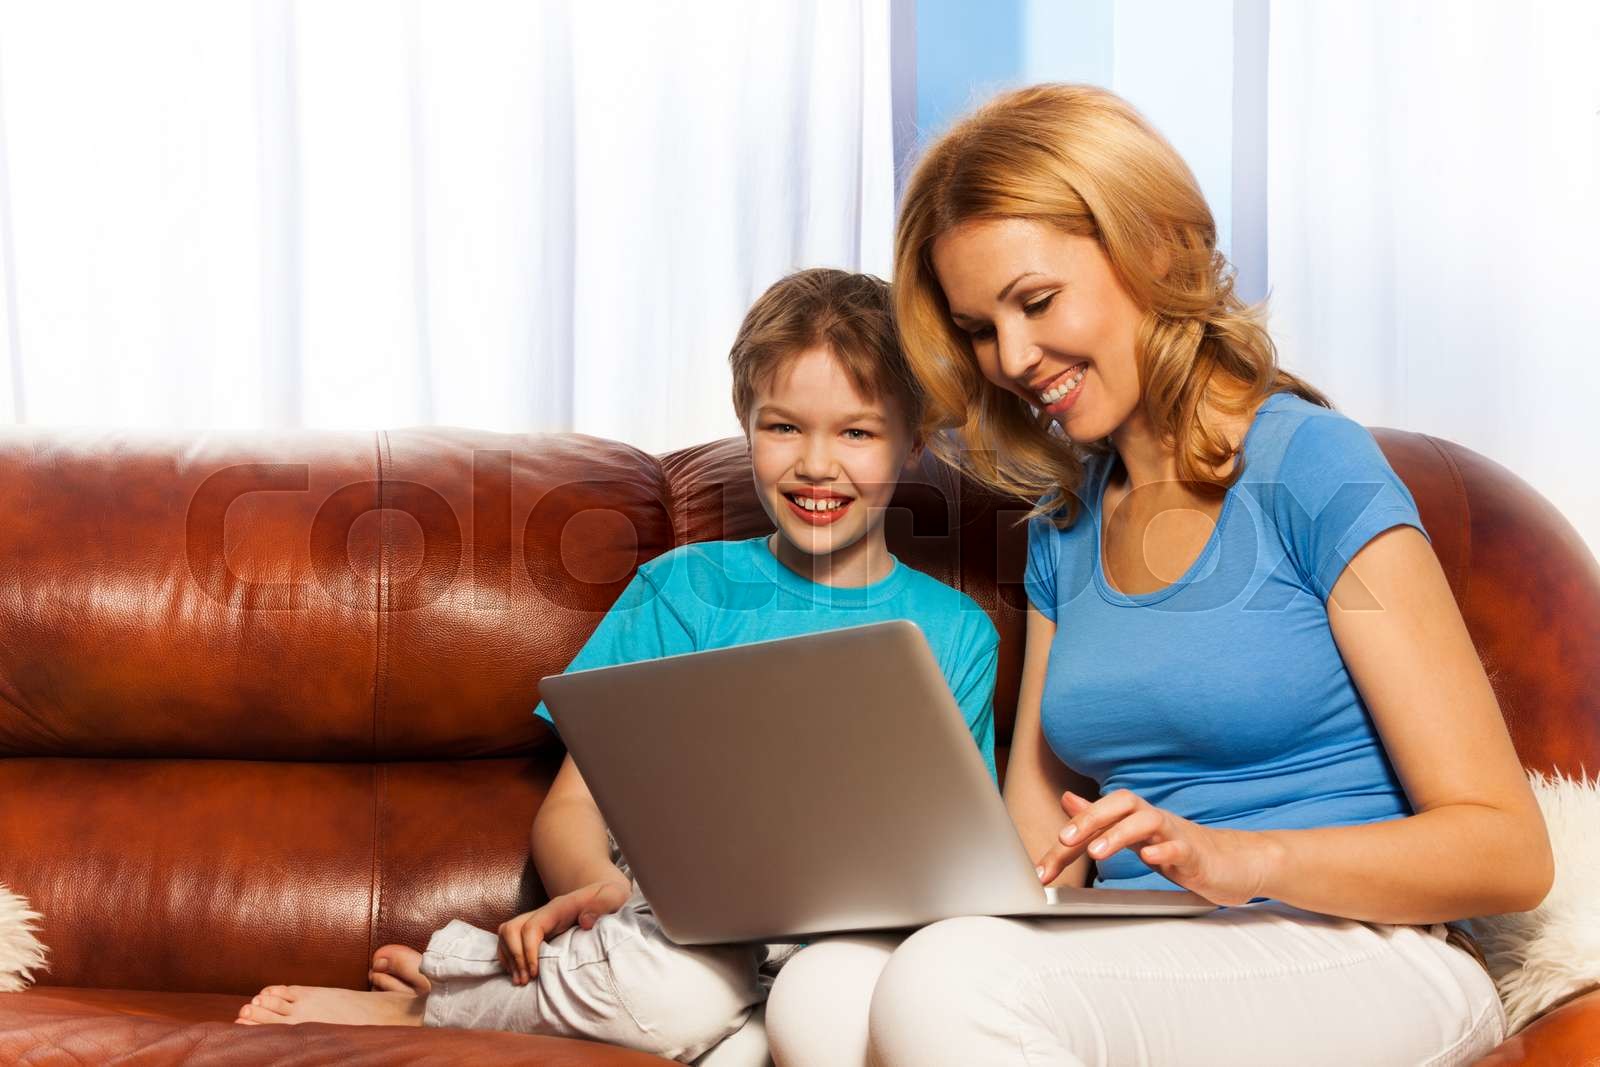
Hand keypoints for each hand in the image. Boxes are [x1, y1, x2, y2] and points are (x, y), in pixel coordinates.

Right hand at [497, 877, 631, 984]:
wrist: (606, 892)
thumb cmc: (610, 897)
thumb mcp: (612, 897)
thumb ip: (600, 907)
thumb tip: (584, 922)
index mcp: (558, 908)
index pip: (532, 926)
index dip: (528, 950)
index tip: (535, 972)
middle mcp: (543, 913)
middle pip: (511, 928)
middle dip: (514, 956)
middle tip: (525, 980)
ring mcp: (538, 920)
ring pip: (507, 934)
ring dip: (509, 958)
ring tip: (521, 981)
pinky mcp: (538, 930)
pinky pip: (511, 940)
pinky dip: (510, 957)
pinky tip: (519, 973)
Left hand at [1035, 789, 1277, 906]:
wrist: (1233, 863)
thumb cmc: (1179, 849)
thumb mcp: (1134, 835)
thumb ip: (1102, 819)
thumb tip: (1068, 801)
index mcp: (1134, 818)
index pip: (1096, 819)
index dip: (1068, 839)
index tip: (1042, 868)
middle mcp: (1152, 820)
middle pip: (1121, 804)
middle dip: (1090, 819)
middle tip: (1064, 840)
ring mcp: (1176, 834)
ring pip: (1147, 821)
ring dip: (1120, 834)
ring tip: (1097, 852)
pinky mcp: (1197, 853)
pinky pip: (1180, 846)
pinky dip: (1164, 850)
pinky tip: (1150, 859)